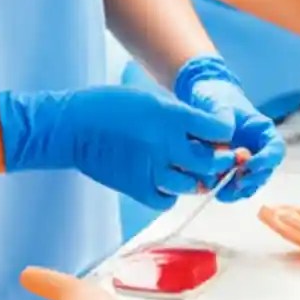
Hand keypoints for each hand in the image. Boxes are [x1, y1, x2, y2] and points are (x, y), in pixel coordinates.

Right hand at [0, 87, 233, 210]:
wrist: (73, 126)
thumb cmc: (111, 106)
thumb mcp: (153, 99)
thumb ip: (182, 116)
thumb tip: (209, 129)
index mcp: (172, 116)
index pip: (219, 129)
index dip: (225, 131)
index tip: (222, 132)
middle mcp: (166, 144)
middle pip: (212, 162)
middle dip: (220, 160)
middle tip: (218, 156)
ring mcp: (152, 169)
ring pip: (194, 184)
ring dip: (197, 178)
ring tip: (191, 169)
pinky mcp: (137, 188)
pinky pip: (168, 200)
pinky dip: (172, 193)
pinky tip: (167, 181)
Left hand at [175, 56, 285, 201]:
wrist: (200, 102)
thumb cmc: (214, 98)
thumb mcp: (218, 103)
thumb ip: (222, 117)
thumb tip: (227, 135)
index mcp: (262, 131)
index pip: (275, 149)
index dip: (267, 160)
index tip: (248, 165)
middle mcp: (257, 149)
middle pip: (265, 171)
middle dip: (252, 180)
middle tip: (235, 182)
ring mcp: (244, 162)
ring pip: (251, 184)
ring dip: (239, 190)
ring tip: (223, 190)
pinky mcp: (228, 172)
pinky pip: (233, 188)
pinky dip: (226, 192)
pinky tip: (213, 188)